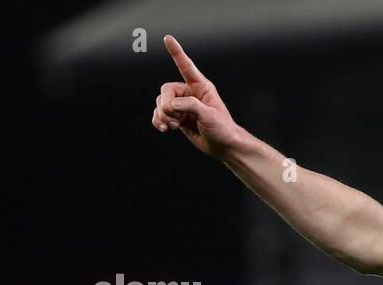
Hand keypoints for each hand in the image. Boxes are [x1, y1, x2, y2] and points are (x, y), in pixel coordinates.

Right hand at [151, 35, 238, 156]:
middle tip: (174, 119)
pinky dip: (159, 121)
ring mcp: (182, 106)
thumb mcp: (209, 115)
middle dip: (166, 105)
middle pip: (166, 91)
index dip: (177, 52)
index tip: (168, 38)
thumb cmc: (223, 129)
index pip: (186, 66)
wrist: (224, 147)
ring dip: (163, 115)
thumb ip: (189, 106)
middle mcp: (190, 93)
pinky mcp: (177, 117)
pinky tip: (164, 129)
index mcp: (200, 87)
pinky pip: (160, 115)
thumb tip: (170, 105)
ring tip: (173, 126)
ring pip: (161, 103)